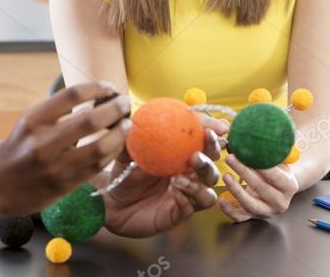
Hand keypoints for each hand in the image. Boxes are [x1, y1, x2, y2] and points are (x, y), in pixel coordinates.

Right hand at [0, 83, 129, 217]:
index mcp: (34, 120)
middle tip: (126, 102)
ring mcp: (55, 166)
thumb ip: (59, 109)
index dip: (96, 87)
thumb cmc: (18, 147)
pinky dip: (111, 152)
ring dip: (119, 133)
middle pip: (90, 120)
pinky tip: (117, 144)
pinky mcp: (64, 185)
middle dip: (115, 109)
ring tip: (127, 124)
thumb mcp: (30, 121)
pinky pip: (97, 167)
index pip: (72, 95)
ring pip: (99, 147)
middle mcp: (43, 142)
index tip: (109, 86)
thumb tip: (97, 94)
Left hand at [102, 114, 226, 236]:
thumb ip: (135, 135)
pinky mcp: (178, 214)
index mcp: (183, 155)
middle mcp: (190, 175)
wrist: (112, 201)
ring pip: (208, 192)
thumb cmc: (125, 172)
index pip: (205, 142)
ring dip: (198, 184)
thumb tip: (136, 115)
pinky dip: (186, 199)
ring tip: (177, 178)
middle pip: (213, 166)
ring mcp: (186, 196)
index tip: (217, 128)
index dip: (213, 135)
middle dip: (211, 159)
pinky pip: (191, 208)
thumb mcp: (128, 151)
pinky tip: (174, 192)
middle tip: (195, 154)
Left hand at [218, 153, 298, 221]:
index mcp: (290, 186)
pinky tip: (221, 200)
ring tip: (225, 175)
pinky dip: (230, 211)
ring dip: (237, 190)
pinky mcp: (254, 217)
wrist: (281, 189)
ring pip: (250, 205)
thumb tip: (259, 132)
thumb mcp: (280, 160)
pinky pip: (241, 217)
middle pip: (261, 188)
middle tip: (230, 158)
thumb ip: (273, 150)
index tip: (247, 153)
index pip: (275, 176)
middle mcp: (281, 202)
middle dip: (244, 172)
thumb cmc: (277, 169)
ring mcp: (267, 211)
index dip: (260, 166)